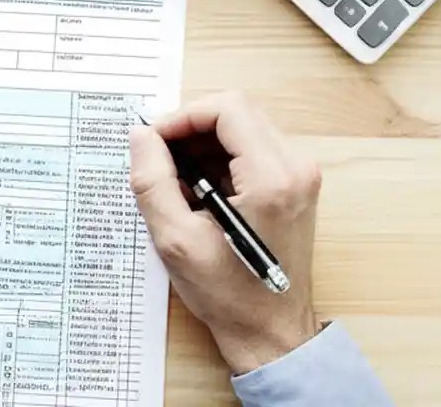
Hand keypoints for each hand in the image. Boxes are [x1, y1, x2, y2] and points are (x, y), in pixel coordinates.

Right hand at [129, 92, 320, 373]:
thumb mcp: (175, 240)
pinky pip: (252, 150)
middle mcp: (295, 169)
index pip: (228, 108)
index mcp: (272, 179)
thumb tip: (141, 135)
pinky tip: (196, 192)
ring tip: (175, 181)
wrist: (271, 333)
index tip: (153, 140)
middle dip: (190, 128)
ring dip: (202, 144)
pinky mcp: (294, 186)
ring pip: (243, 128)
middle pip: (237, 113)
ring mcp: (299, 176)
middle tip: (158, 157)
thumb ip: (152, 181)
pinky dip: (218, 159)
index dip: (182, 115)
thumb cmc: (228, 295)